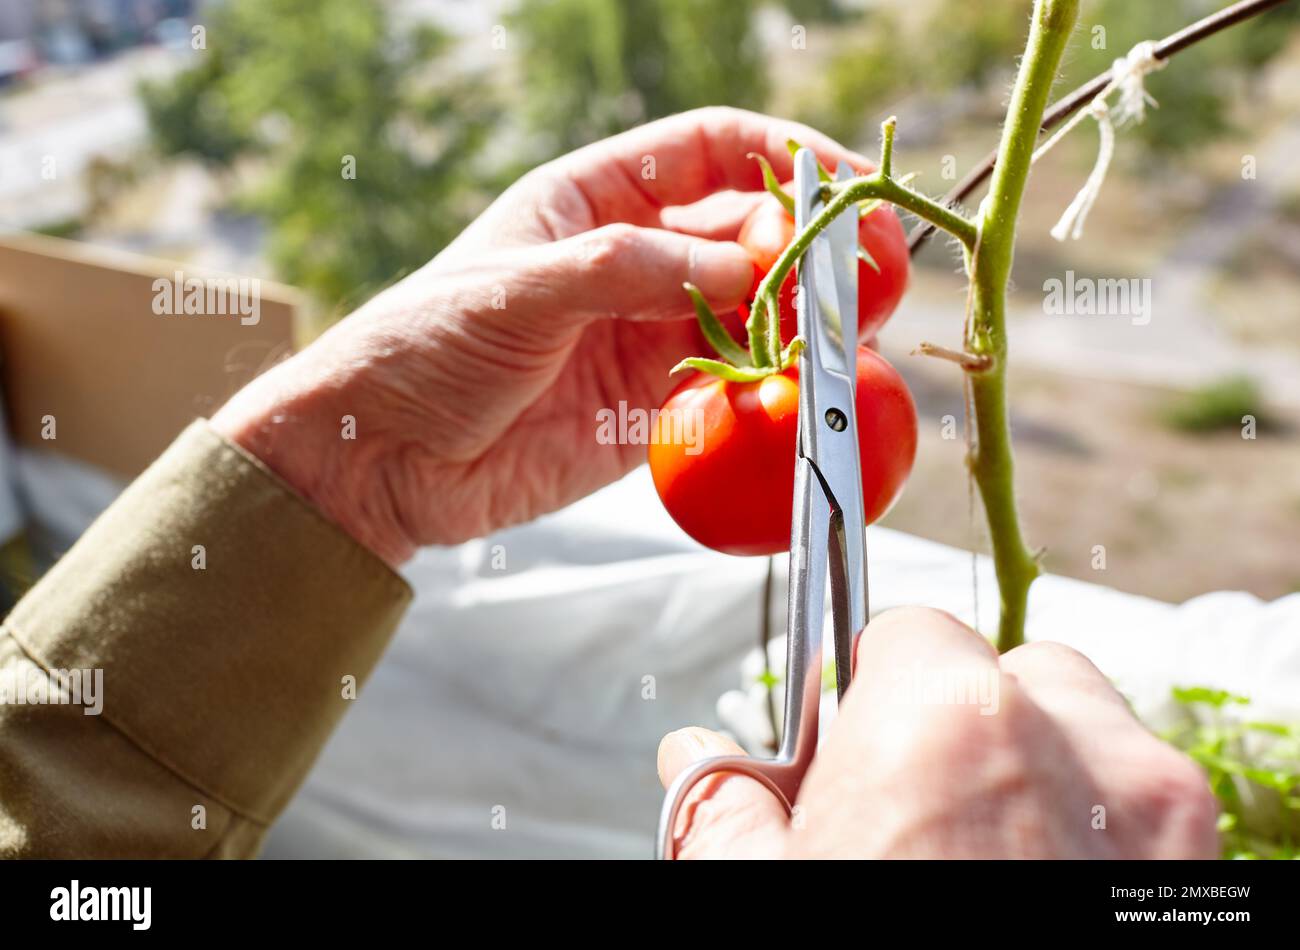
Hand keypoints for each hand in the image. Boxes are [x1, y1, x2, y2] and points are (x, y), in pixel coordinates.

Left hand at [211, 108, 868, 564]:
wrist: (382, 460)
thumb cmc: (424, 346)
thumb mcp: (519, 290)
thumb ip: (629, 271)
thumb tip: (746, 266)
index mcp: (595, 200)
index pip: (711, 152)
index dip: (781, 154)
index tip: (839, 181)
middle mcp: (633, 260)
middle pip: (749, 233)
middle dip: (809, 245)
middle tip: (860, 274)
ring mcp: (647, 335)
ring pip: (754, 312)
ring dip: (800, 321)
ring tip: (843, 335)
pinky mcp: (652, 407)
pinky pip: (732, 387)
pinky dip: (771, 388)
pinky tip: (798, 392)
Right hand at [658, 608, 1219, 858]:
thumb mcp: (761, 895)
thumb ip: (726, 805)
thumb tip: (698, 759)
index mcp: (950, 722)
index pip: (906, 632)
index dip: (862, 690)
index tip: (847, 741)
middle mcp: (1079, 747)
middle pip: (1012, 674)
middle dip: (956, 727)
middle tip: (907, 814)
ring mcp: (1162, 817)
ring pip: (1092, 734)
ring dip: (1038, 773)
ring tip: (977, 863)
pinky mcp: (1204, 878)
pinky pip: (1143, 812)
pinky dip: (1093, 833)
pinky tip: (1031, 893)